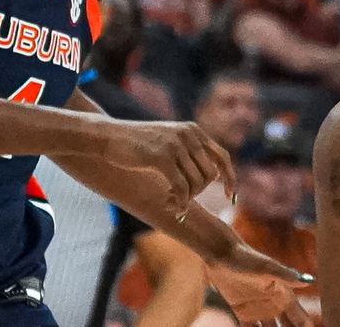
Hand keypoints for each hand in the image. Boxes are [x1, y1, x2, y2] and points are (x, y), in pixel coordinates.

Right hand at [99, 119, 234, 220]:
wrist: (110, 136)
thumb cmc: (137, 144)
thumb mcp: (169, 142)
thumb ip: (188, 153)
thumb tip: (211, 176)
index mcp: (194, 131)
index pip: (223, 156)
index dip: (230, 178)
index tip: (229, 197)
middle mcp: (189, 135)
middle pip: (210, 175)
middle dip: (198, 193)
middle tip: (180, 200)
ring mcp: (176, 145)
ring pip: (197, 183)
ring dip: (186, 199)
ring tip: (170, 202)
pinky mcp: (162, 157)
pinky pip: (181, 188)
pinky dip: (180, 203)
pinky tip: (172, 207)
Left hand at [208, 242, 313, 326]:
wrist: (222, 254)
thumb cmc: (246, 258)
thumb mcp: (266, 267)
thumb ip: (286, 274)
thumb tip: (309, 281)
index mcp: (283, 294)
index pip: (299, 317)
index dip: (306, 326)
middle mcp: (273, 303)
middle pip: (287, 326)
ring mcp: (258, 308)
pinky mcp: (242, 311)